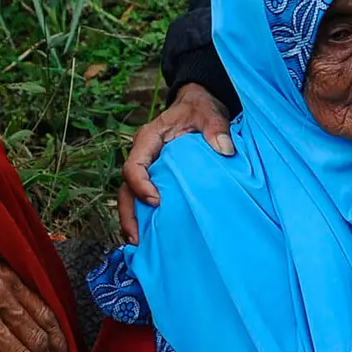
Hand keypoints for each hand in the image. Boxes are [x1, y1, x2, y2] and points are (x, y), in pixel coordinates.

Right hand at [117, 83, 233, 242]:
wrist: (198, 107)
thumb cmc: (199, 109)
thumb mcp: (209, 113)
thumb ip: (216, 128)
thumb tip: (225, 149)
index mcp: (149, 139)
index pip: (134, 165)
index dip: (141, 184)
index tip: (156, 201)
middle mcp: (143, 156)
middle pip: (126, 187)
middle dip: (128, 213)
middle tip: (136, 238)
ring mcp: (147, 169)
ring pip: (130, 197)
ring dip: (132, 220)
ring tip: (139, 244)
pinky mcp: (155, 178)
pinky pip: (143, 199)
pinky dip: (144, 216)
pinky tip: (151, 236)